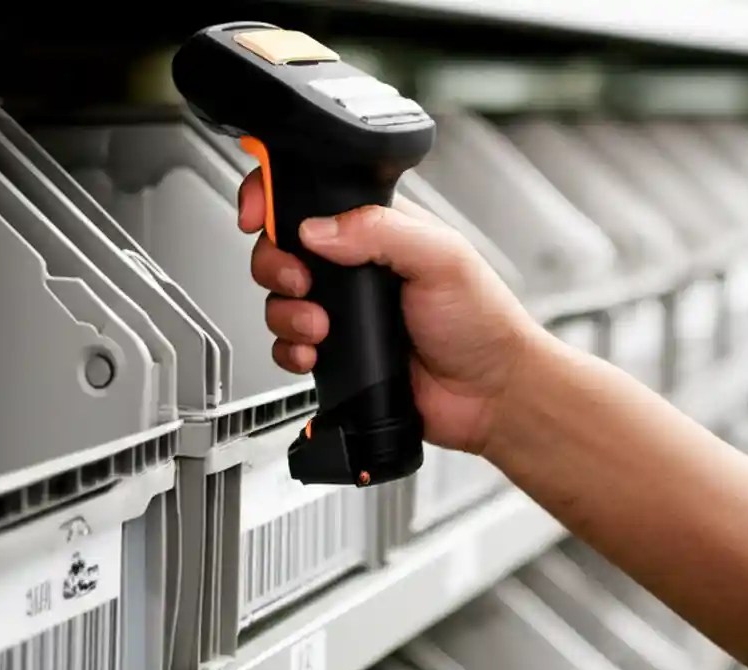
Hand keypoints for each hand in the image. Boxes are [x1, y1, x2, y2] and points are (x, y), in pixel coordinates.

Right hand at [238, 169, 543, 454]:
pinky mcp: (337, 353)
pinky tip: (314, 353)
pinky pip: (289, 345)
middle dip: (276, 263)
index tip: (258, 213)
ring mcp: (345, 311)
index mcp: (379, 228)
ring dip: (286, 312)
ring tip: (320, 326)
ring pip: (281, 298)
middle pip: (283, 247)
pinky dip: (290, 349)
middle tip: (300, 280)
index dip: (275, 197)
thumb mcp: (441, 257)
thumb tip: (319, 229)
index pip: (315, 196)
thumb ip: (380, 230)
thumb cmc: (483, 321)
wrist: (490, 394)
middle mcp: (357, 265)